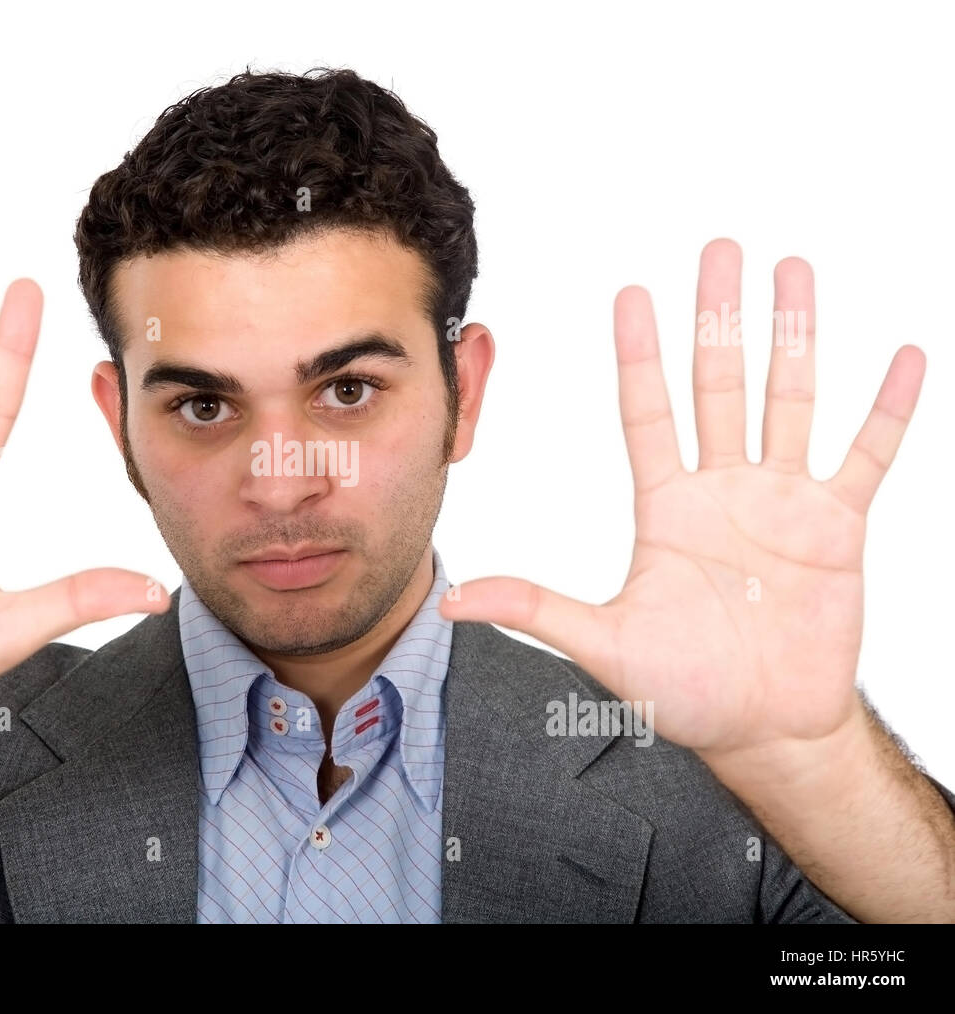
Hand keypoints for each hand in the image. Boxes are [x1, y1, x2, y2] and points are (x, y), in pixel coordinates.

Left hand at [440, 239, 924, 757]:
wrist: (762, 729)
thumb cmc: (683, 691)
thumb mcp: (602, 644)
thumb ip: (535, 609)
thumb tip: (451, 602)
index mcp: (667, 506)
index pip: (649, 410)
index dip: (641, 354)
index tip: (632, 293)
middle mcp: (723, 489)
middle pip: (721, 383)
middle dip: (720, 316)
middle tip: (721, 248)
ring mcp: (784, 502)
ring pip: (791, 399)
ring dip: (796, 336)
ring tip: (795, 272)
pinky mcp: (838, 527)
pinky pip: (868, 455)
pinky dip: (887, 410)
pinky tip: (906, 358)